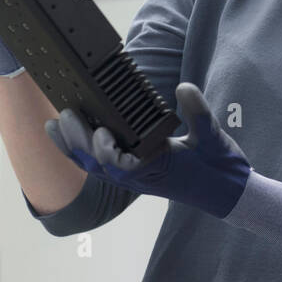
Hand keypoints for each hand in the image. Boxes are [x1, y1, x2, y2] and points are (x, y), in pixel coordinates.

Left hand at [45, 82, 252, 217]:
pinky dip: (83, 151)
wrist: (227, 193)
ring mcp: (134, 177)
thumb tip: (184, 88)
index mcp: (156, 169)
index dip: (104, 149)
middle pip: (97, 164)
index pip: (119, 164)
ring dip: (72, 147)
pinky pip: (101, 166)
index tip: (101, 129)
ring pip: (93, 167)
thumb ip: (199, 112)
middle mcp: (139, 177)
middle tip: (65, 114)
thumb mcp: (213, 136)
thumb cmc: (220, 167)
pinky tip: (73, 135)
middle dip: (77, 142)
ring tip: (54, 123)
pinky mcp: (135, 173)